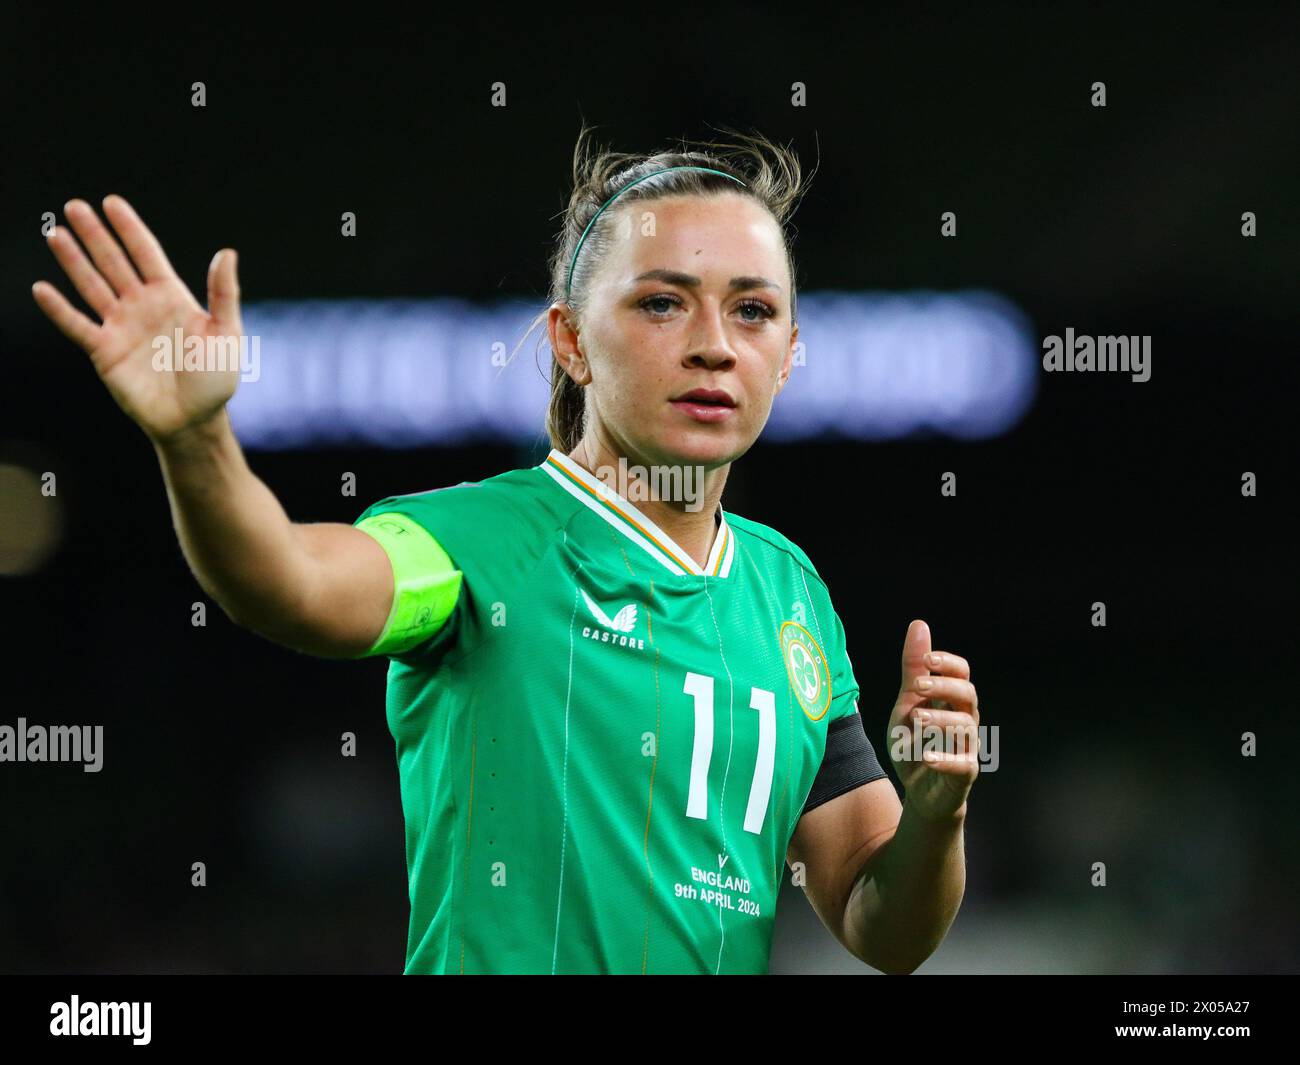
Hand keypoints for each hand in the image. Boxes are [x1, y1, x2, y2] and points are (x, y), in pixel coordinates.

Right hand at [32, 195, 243, 442]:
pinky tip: (42, 288)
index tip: (112, 202)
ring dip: (73, 261)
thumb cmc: (215, 379)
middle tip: (74, 205)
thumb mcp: (225, 332)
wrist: (192, 421)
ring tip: (54, 233)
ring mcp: (121, 327)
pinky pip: (77, 326)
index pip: (146, 253)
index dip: (129, 228)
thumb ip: (223, 293)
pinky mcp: (104, 351)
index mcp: (172, 296)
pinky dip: (59, 309)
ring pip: (91, 286)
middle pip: (113, 262)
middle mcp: (142, 306)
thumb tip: (227, 252)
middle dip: (95, 235)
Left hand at [886, 619, 979, 819]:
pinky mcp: (963, 774)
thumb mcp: (908, 701)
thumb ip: (914, 668)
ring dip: (940, 720)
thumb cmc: (916, 741)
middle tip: (918, 686)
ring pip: (965, 727)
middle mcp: (964, 720)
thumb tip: (919, 624)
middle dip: (945, 686)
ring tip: (916, 719)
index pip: (962, 674)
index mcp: (951, 700)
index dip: (949, 664)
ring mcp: (966, 747)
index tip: (928, 659)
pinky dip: (945, 759)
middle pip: (968, 695)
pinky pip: (963, 765)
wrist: (919, 789)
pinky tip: (927, 755)